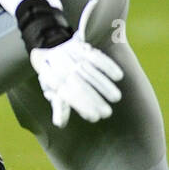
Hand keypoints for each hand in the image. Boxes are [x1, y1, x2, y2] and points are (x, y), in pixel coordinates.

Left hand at [29, 0, 122, 127]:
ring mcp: (70, 55)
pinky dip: (107, 65)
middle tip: (107, 113)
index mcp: (50, 78)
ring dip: (103, 85)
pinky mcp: (81, 46)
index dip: (81, 107)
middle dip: (93, 100)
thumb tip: (60, 124)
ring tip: (115, 98)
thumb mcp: (52, 90)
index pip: (67, 95)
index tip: (94, 117)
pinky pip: (95, 56)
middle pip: (78, 85)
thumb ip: (58, 105)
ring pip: (88, 71)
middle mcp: (59, 66)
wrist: (50, 46)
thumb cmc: (54, 74)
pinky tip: (118, 77)